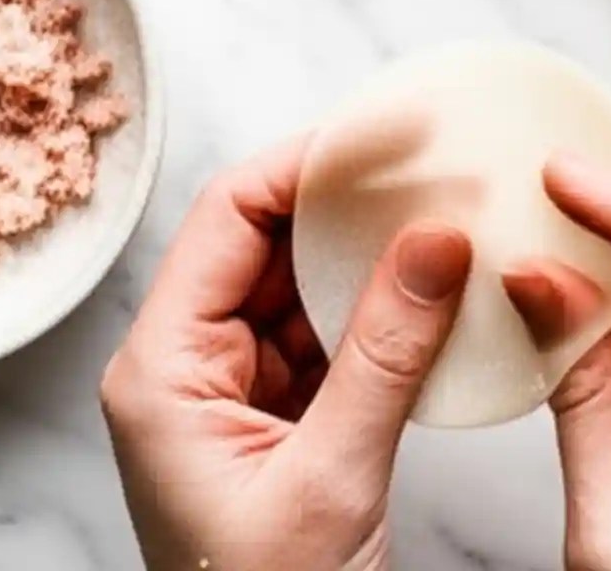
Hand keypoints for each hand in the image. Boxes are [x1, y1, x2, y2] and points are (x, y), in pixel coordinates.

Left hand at [100, 135, 471, 570]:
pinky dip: (388, 312)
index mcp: (163, 370)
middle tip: (433, 163)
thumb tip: (437, 242)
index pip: (231, 220)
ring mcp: (240, 391)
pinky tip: (439, 289)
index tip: (389, 132)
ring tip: (448, 214)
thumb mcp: (331, 477)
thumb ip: (385, 353)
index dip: (311, 162)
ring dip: (376, 256)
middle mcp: (191, 367)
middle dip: (352, 202)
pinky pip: (336, 337)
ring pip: (308, 288)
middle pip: (270, 243)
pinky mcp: (286, 416)